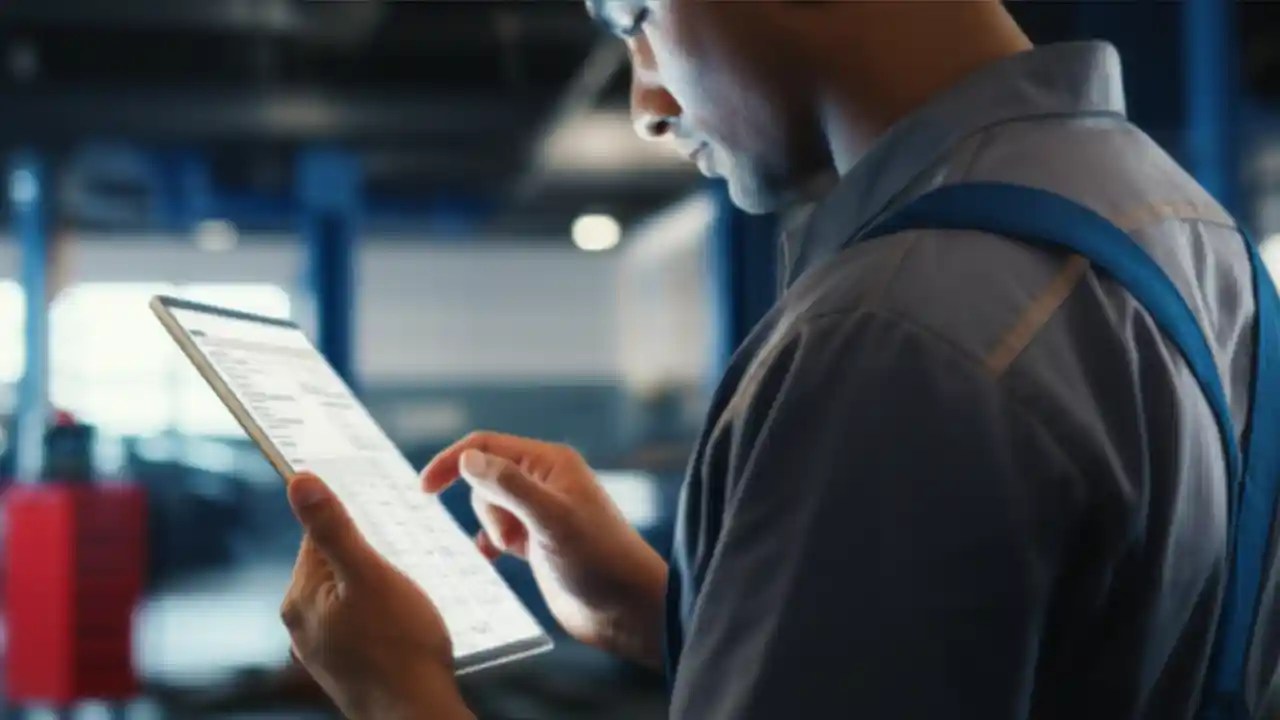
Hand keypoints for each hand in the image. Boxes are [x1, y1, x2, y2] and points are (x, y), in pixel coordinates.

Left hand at [281, 473, 474, 719]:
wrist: (416, 714)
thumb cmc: (399, 647)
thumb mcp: (369, 574)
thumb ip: (333, 528)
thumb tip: (298, 482)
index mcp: (300, 598)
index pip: (317, 537)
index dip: (353, 526)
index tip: (383, 526)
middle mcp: (302, 625)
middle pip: (334, 566)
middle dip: (368, 559)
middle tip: (402, 567)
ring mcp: (322, 649)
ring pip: (349, 596)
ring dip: (377, 589)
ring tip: (406, 600)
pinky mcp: (345, 666)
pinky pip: (359, 624)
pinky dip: (380, 617)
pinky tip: (403, 626)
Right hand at [423, 432, 668, 670]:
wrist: (626, 609)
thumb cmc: (598, 560)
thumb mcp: (551, 520)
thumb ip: (509, 486)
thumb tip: (467, 458)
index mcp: (551, 463)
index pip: (486, 446)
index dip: (452, 461)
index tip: (424, 489)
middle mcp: (546, 482)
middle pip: (486, 478)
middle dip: (487, 508)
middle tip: (513, 538)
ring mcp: (542, 513)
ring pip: (491, 507)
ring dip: (493, 528)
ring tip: (517, 550)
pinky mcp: (539, 543)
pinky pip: (499, 532)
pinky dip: (491, 542)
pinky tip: (491, 558)